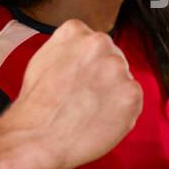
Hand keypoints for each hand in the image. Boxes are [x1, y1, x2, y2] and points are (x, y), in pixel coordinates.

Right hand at [4, 20, 142, 168]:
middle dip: (103, 79)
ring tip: (88, 112)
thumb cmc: (36, 105)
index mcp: (76, 30)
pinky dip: (121, 114)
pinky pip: (133, 102)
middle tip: (84, 100)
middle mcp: (100, 42)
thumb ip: (68, 49)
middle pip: (112, 59)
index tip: (78, 82)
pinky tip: (99, 120)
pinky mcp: (131, 93)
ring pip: (123, 81)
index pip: (93, 44)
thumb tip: (84, 54)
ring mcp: (118, 68)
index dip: (87, 67)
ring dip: (112, 95)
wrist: (37, 138)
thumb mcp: (42, 59)